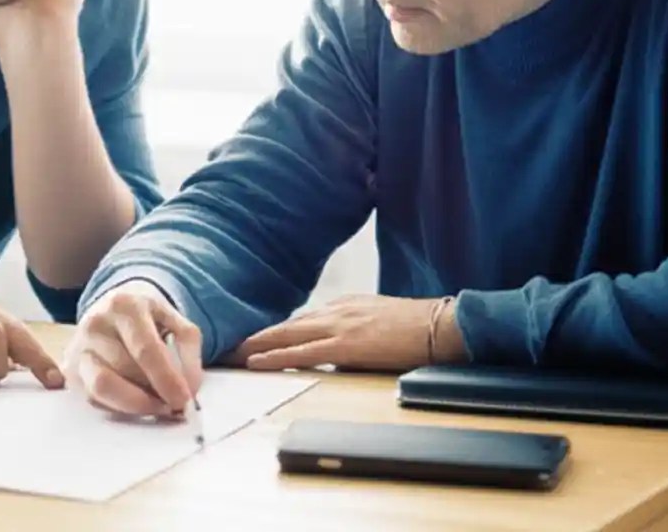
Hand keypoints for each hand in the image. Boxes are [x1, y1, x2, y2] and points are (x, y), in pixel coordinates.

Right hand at [65, 280, 202, 416]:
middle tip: (173, 406)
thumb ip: (188, 353)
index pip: (146, 349)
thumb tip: (188, 390)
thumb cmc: (147, 318)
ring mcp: (78, 346)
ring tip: (156, 404)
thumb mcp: (176, 321)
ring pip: (104, 387)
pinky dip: (119, 406)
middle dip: (153, 394)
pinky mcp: (70, 369)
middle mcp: (95, 323)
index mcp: (125, 306)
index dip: (166, 379)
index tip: (183, 400)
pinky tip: (135, 400)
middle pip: (126, 370)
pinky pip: (93, 398)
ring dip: (136, 404)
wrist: (113, 307)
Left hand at [231, 295, 465, 371]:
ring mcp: (339, 326)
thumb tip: (336, 354)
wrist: (441, 325)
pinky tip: (256, 362)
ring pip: (286, 335)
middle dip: (254, 337)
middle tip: (226, 346)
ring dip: (256, 346)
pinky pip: (302, 352)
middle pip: (285, 324)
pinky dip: (276, 356)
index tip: (250, 341)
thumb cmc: (417, 328)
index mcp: (344, 305)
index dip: (273, 332)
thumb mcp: (378, 322)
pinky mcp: (346, 345)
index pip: (299, 320)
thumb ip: (354, 333)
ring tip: (231, 355)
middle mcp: (336, 311)